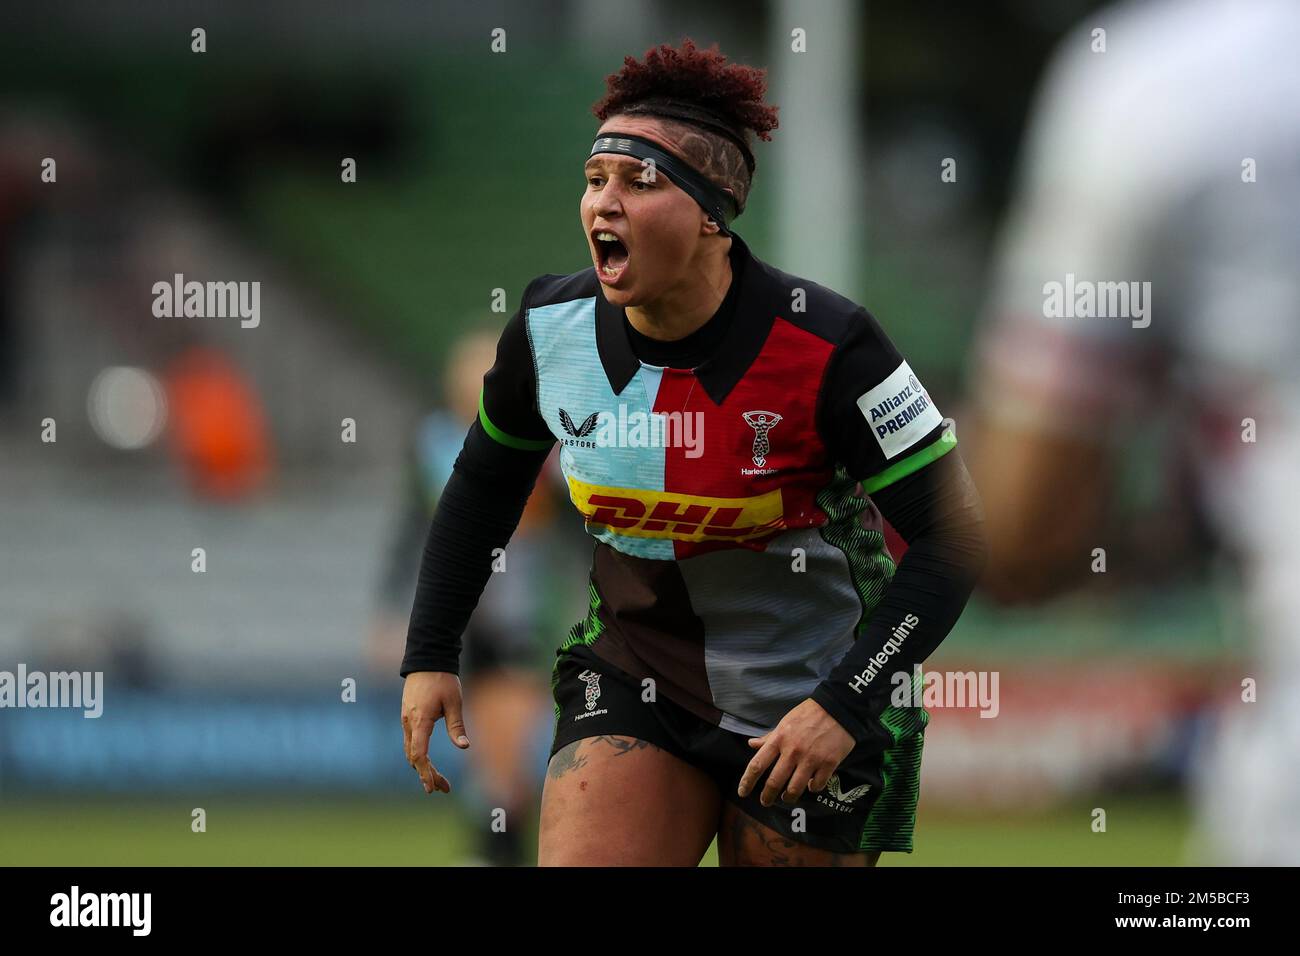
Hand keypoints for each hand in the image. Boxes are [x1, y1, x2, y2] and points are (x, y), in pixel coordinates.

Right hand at [401, 671, 469, 793]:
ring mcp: (406, 720)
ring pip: (411, 751)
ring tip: (439, 780)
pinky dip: (419, 755)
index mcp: (420, 721)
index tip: (432, 787)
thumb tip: (464, 747)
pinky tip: (428, 762)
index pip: (419, 754)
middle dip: (427, 775)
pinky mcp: (408, 717)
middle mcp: (409, 723)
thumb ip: (457, 726)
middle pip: (414, 757)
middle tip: (443, 789)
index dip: (425, 773)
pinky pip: (411, 742)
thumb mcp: (454, 702)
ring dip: (423, 767)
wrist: (427, 660)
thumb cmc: (443, 680)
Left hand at [737, 698, 855, 807]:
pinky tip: (811, 785)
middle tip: (765, 802)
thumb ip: (769, 737)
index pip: (757, 764)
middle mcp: (793, 751)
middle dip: (767, 796)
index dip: (747, 781)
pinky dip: (812, 788)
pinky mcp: (829, 763)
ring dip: (789, 797)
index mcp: (779, 739)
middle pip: (774, 782)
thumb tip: (751, 744)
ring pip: (795, 788)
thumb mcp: (785, 722)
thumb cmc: (809, 714)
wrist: (839, 707)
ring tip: (787, 798)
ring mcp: (811, 758)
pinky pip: (817, 785)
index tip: (742, 792)